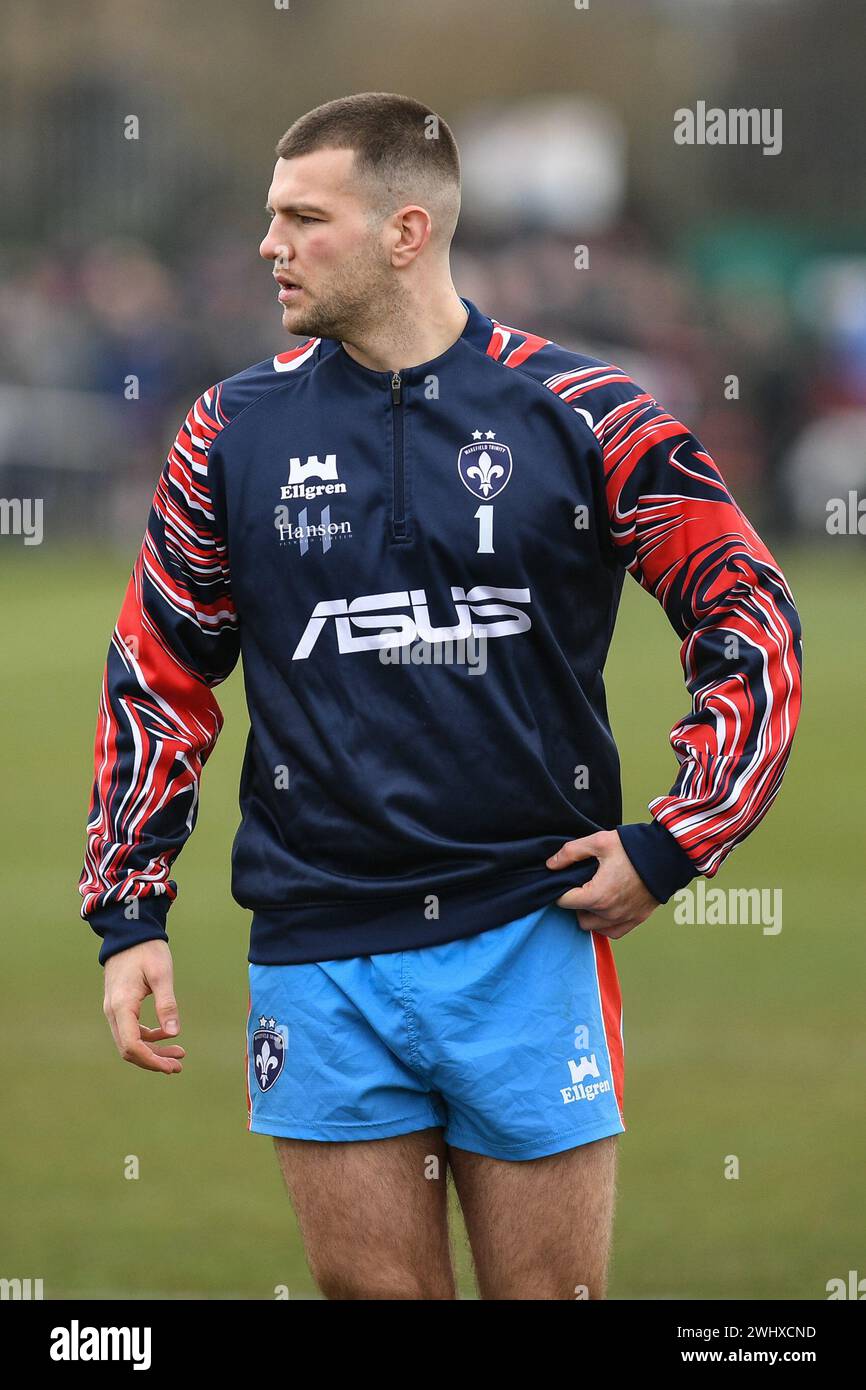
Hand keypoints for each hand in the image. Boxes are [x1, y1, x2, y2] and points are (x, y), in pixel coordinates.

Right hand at [103, 939, 185, 1073]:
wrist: (130, 934)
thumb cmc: (147, 950)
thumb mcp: (161, 974)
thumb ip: (167, 1003)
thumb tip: (174, 1033)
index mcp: (122, 1005)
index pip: (131, 1045)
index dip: (151, 1059)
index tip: (171, 1066)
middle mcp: (113, 1011)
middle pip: (129, 1048)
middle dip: (153, 1060)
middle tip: (178, 1065)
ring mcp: (114, 1010)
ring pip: (129, 1041)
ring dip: (152, 1050)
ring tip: (178, 1054)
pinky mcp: (119, 1006)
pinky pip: (130, 1030)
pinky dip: (148, 1037)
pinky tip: (167, 1034)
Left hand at [546, 829, 659, 938]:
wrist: (666, 855)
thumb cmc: (632, 848)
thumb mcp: (598, 842)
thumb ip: (570, 853)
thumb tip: (551, 865)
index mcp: (597, 896)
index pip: (564, 901)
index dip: (560, 889)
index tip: (566, 879)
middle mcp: (609, 913)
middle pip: (577, 916)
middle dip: (575, 902)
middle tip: (582, 884)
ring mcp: (623, 919)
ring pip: (593, 926)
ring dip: (590, 914)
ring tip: (595, 894)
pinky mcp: (635, 920)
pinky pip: (612, 932)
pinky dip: (605, 923)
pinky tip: (607, 906)